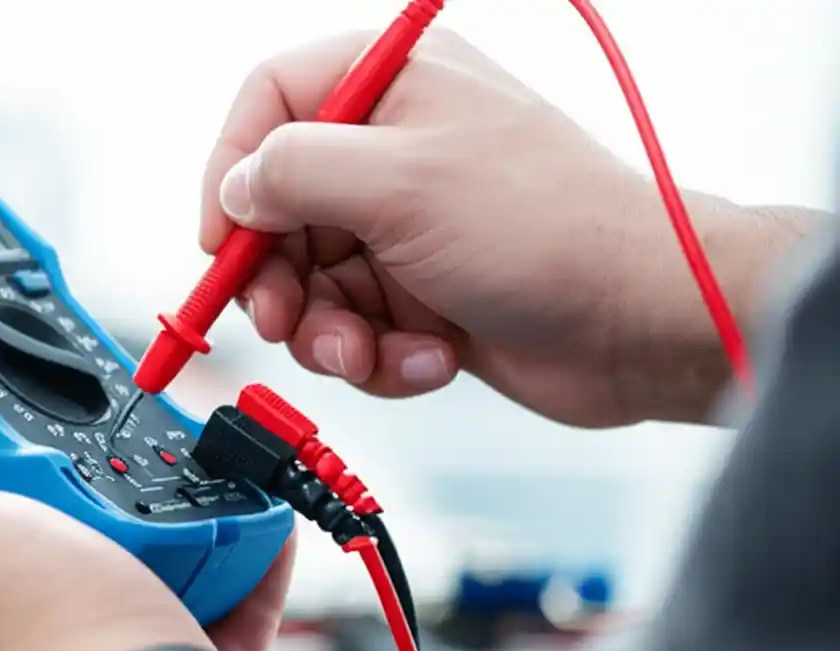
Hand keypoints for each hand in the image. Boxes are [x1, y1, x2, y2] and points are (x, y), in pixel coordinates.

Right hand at [202, 30, 822, 425]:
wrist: (638, 323)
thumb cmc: (547, 229)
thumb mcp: (399, 183)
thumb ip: (294, 173)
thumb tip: (237, 190)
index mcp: (392, 84)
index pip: (270, 102)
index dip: (232, 171)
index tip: (221, 240)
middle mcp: (393, 149)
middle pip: (279, 208)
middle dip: (280, 279)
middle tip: (286, 321)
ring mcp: (406, 224)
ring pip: (311, 282)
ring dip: (332, 333)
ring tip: (370, 352)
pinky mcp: (421, 291)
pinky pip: (356, 326)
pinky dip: (380, 355)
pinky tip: (428, 358)